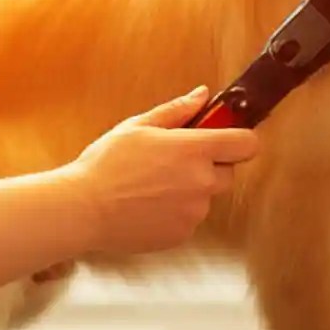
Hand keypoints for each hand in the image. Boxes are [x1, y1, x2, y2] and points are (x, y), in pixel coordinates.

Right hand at [67, 86, 258, 254]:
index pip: (247, 144)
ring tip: (153, 186)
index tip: (227, 138)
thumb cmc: (106, 165)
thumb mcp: (139, 126)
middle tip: (177, 163)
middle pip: (228, 173)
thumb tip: (202, 95)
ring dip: (190, 191)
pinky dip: (176, 213)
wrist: (83, 209)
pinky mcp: (183, 234)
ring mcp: (194, 212)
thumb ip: (177, 110)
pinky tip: (149, 205)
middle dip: (210, 166)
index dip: (240, 140)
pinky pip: (189, 218)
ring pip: (206, 197)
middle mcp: (201, 182)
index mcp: (194, 150)